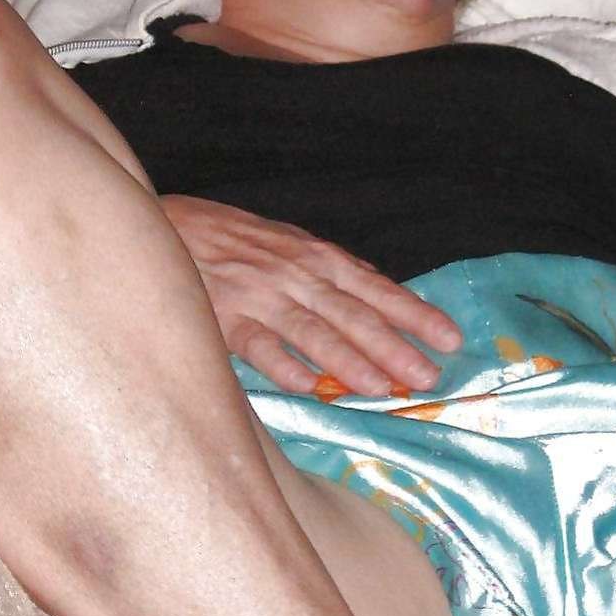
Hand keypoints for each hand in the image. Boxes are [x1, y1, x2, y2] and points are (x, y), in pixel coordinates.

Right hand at [160, 195, 462, 395]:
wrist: (165, 226)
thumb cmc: (236, 240)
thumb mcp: (292, 244)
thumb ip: (334, 272)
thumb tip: (383, 293)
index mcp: (319, 257)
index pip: (379, 290)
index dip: (416, 315)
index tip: (451, 340)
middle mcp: (297, 275)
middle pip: (354, 316)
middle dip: (395, 347)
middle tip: (427, 377)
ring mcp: (260, 297)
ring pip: (314, 332)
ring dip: (350, 361)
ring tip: (382, 389)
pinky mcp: (222, 318)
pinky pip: (258, 346)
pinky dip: (284, 366)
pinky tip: (309, 387)